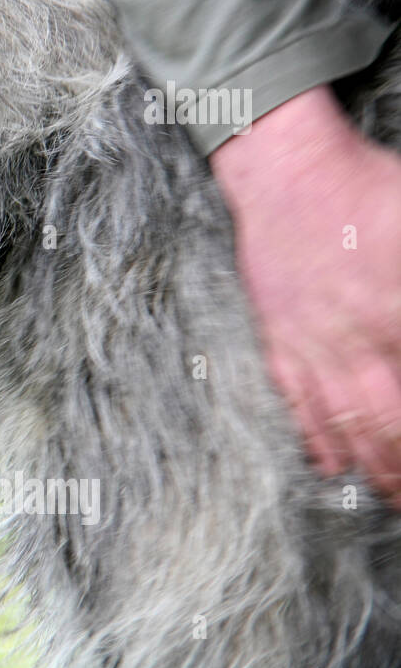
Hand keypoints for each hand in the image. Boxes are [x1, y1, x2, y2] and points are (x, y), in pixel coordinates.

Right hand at [210, 84, 400, 506]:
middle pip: (387, 421)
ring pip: (342, 420)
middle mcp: (353, 336)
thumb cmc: (363, 186)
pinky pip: (295, 398)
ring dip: (369, 465)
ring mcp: (310, 340)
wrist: (283, 172)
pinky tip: (328, 464)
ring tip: (388, 495)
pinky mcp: (278, 335)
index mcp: (393, 307)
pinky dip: (313, 437)